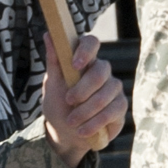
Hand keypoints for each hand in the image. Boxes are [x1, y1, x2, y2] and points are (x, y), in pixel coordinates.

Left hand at [43, 34, 125, 167]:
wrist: (66, 134)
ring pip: (106, 94)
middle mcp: (102, 71)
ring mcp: (113, 88)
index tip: (75, 65)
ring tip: (72, 122)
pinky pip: (112, 111)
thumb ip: (53, 61)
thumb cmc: (58, 105)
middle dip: (82, 90)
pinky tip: (83, 131)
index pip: (92, 43)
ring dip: (86, 110)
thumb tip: (48, 34)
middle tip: (68, 101)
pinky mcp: (120, 107)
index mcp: (84, 61)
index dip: (86, 51)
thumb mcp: (51, 85)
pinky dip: (95, 123)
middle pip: (100, 72)